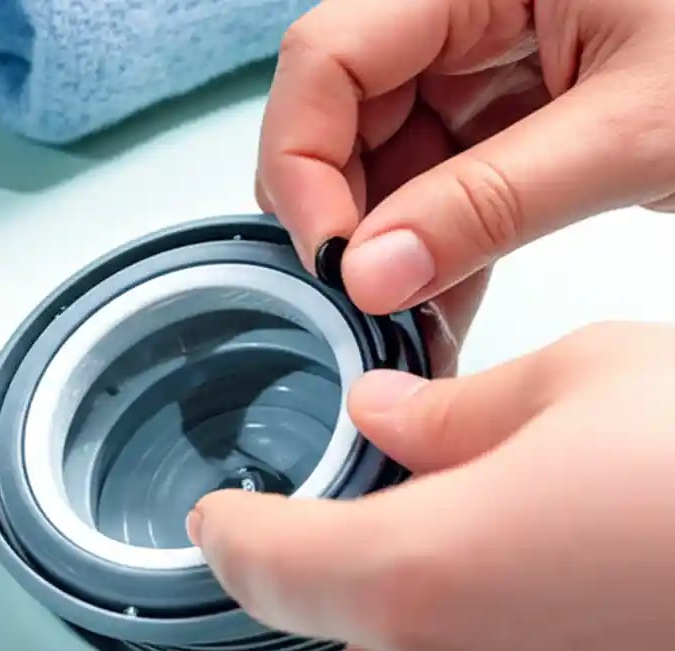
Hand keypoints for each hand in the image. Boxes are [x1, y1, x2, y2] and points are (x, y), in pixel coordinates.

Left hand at [187, 321, 674, 650]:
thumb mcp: (593, 386)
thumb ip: (458, 412)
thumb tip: (387, 416)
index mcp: (421, 582)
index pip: (265, 567)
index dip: (231, 536)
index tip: (215, 520)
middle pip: (349, 642)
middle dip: (377, 579)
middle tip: (460, 514)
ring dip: (449, 633)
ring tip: (545, 559)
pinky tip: (586, 605)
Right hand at [256, 0, 674, 374]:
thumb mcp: (638, 129)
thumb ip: (490, 202)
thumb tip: (369, 276)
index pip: (328, 57)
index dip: (304, 161)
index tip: (333, 261)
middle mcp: (461, 2)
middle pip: (342, 108)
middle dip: (344, 213)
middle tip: (365, 304)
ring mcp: (481, 51)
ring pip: (382, 151)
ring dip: (388, 243)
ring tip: (411, 325)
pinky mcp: (508, 99)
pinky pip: (438, 172)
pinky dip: (436, 241)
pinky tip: (442, 305)